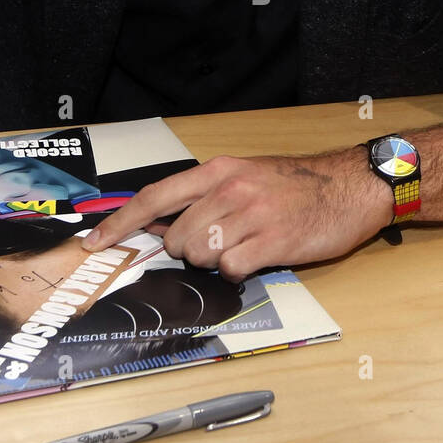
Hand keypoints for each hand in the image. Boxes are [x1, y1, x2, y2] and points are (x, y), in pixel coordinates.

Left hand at [80, 151, 393, 281]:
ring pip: (201, 254)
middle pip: (177, 237)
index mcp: (218, 171)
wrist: (350, 186)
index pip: (154, 197)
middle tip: (220, 242)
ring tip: (244, 245)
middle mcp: (230, 189)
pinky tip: (260, 256)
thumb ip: (205, 196)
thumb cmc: (296, 185)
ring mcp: (251, 214)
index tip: (93, 242)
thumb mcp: (245, 176)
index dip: (119, 222)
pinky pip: (232, 269)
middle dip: (190, 250)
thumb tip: (162, 225)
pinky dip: (240, 271)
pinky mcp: (273, 241)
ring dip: (216, 260)